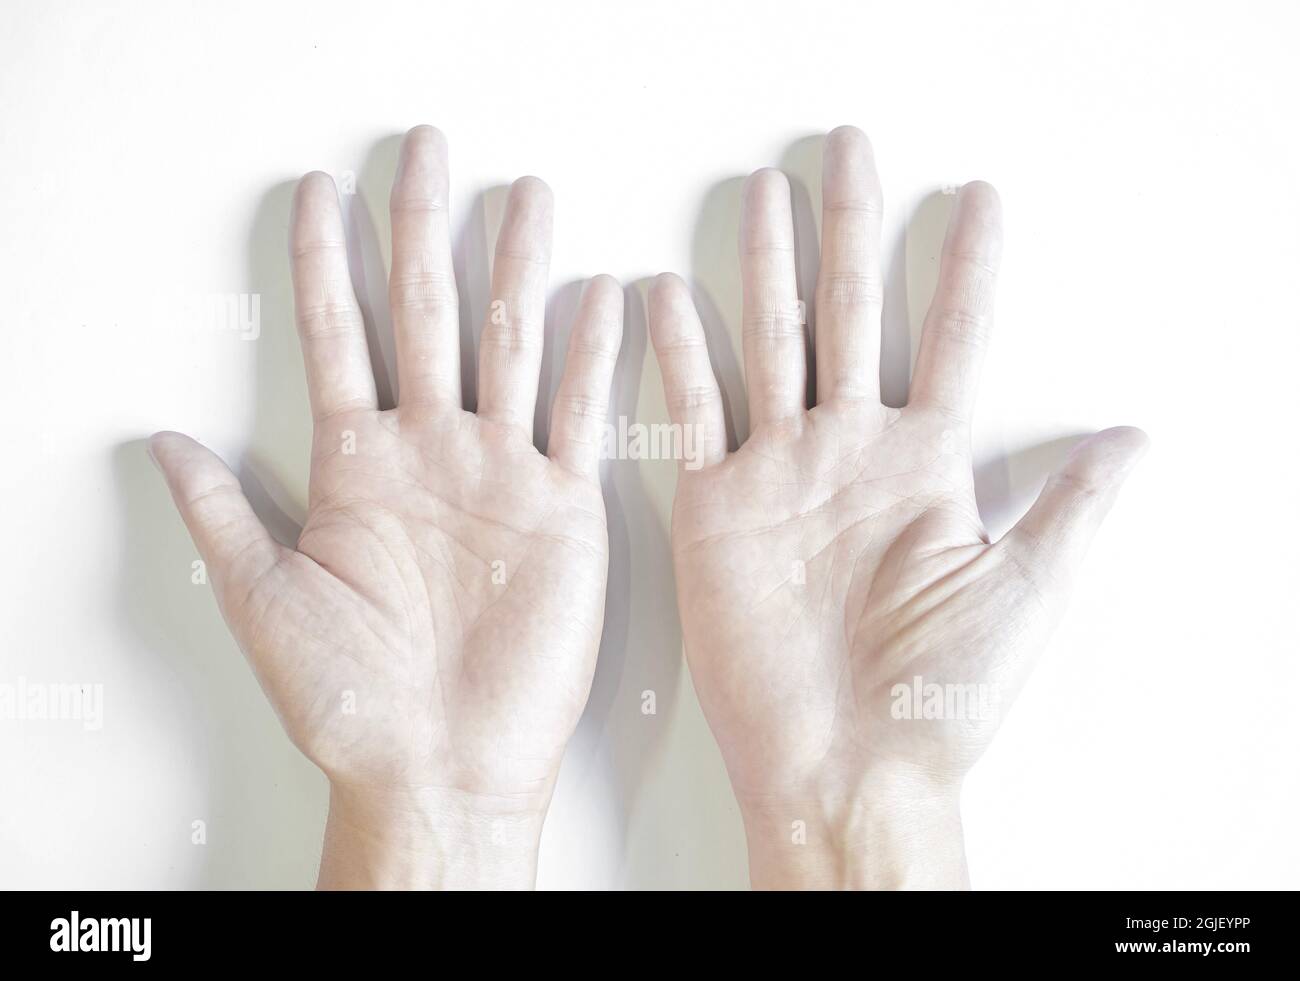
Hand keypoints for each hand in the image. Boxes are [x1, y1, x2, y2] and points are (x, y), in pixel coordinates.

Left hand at [150, 126, 622, 888]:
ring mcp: (500, 475)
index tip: (319, 194)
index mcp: (358, 467)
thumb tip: (166, 440)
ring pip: (511, 344)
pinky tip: (604, 298)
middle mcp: (431, 455)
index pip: (337, 336)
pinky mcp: (563, 508)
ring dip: (517, 267)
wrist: (437, 765)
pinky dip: (597, 357)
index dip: (324, 261)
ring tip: (525, 197)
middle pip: (426, 314)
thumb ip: (221, 512)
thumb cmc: (349, 702)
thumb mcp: (262, 598)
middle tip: (427, 152)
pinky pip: (582, 415)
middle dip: (425, 227)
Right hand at [647, 126, 1146, 888]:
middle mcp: (850, 455)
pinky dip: (677, 357)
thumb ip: (1073, 509)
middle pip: (853, 315)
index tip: (980, 200)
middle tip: (852, 155)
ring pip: (772, 345)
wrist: (842, 762)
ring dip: (768, 271)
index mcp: (926, 467)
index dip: (968, 269)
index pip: (954, 339)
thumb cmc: (935, 694)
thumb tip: (1132, 442)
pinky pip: (693, 414)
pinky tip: (666, 298)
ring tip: (766, 199)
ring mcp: (780, 474)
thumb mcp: (1027, 592)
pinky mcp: (715, 508)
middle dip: (851, 230)